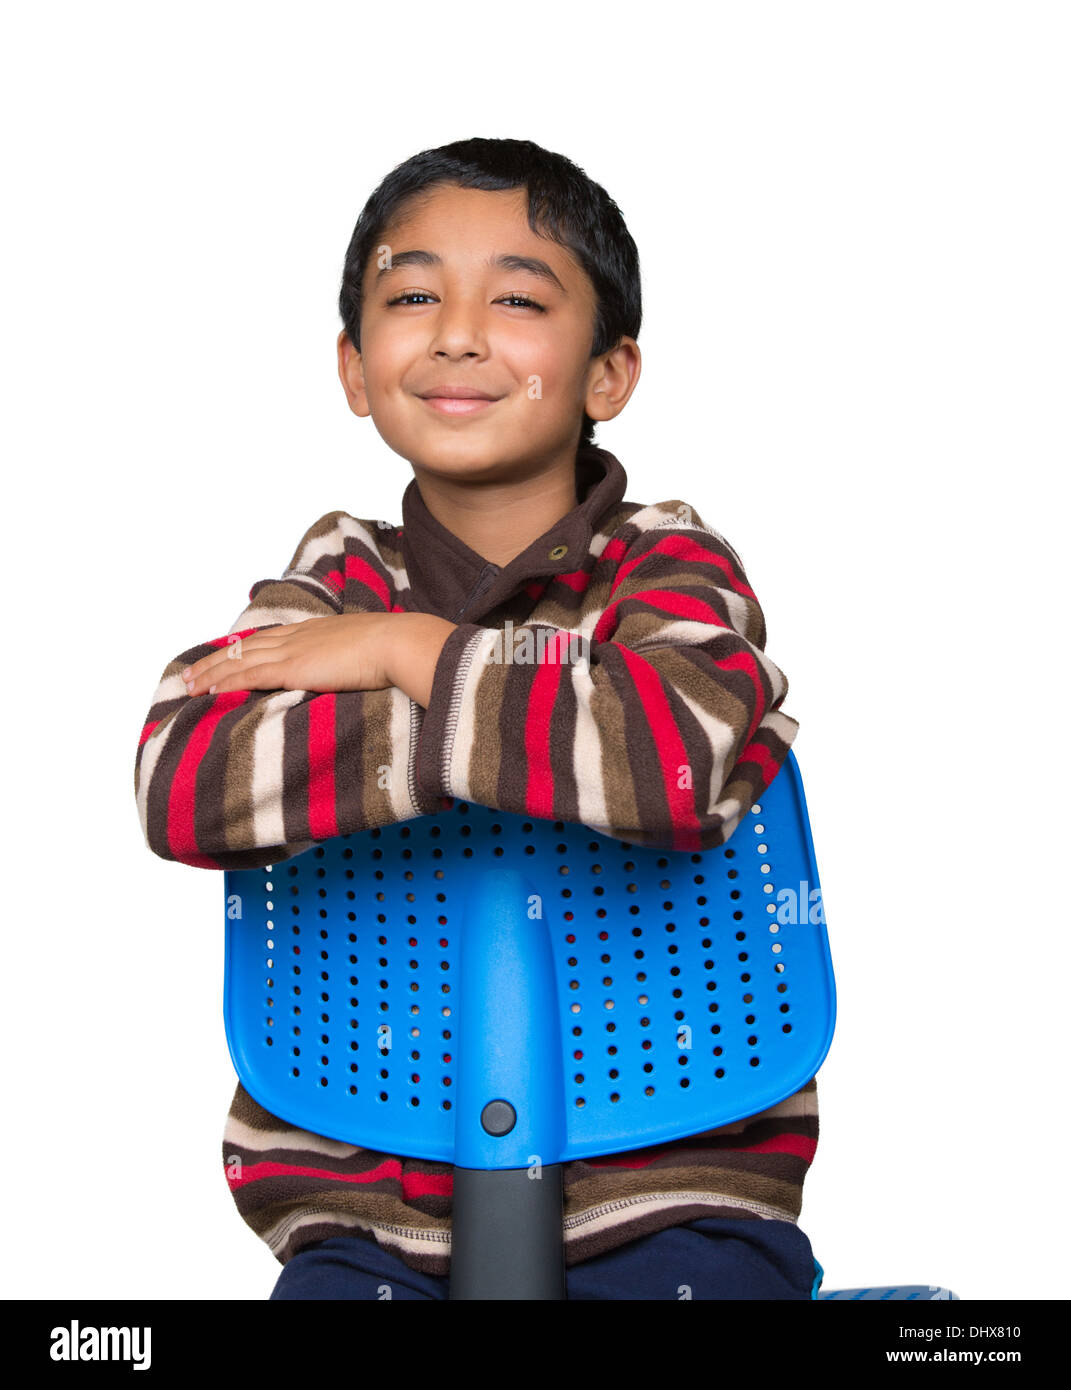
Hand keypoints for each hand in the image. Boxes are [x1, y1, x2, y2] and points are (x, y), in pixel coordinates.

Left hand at [181, 613, 396, 696]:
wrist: (399, 643)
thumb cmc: (394, 649)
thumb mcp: (367, 650)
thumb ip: (352, 658)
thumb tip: (357, 670)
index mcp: (314, 631)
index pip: (268, 639)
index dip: (242, 649)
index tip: (224, 656)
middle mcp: (297, 636)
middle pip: (245, 648)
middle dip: (215, 661)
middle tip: (190, 674)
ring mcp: (293, 651)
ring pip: (239, 661)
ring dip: (210, 674)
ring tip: (187, 686)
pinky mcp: (293, 668)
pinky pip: (249, 676)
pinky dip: (225, 683)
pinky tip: (208, 691)